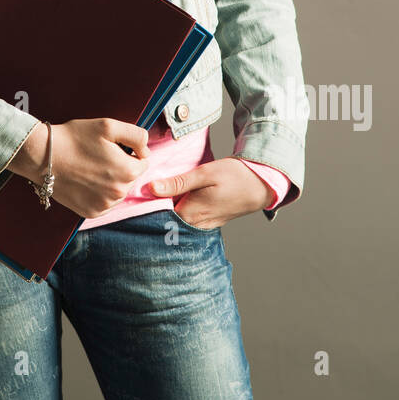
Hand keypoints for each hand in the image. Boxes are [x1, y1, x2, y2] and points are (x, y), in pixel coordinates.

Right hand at [8, 117, 150, 218]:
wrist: (43, 156)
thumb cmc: (74, 138)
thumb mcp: (108, 126)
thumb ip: (136, 135)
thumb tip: (145, 151)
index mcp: (128, 171)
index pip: (142, 162)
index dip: (128, 152)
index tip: (110, 147)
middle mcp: (119, 193)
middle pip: (129, 178)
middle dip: (119, 167)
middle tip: (97, 156)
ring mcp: (104, 205)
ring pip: (117, 191)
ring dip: (109, 181)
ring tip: (89, 168)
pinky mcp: (91, 213)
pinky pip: (104, 202)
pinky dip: (98, 193)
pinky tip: (84, 181)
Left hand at [148, 158, 274, 228]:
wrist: (259, 185)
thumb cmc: (233, 177)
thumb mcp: (204, 174)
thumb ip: (177, 183)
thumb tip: (151, 188)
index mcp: (189, 213)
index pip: (158, 214)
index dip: (147, 203)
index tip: (138, 191)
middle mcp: (194, 224)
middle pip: (165, 219)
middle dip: (155, 207)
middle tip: (145, 191)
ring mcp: (202, 226)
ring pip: (176, 220)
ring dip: (167, 209)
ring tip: (160, 193)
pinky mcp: (208, 222)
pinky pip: (187, 220)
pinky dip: (179, 211)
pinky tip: (177, 199)